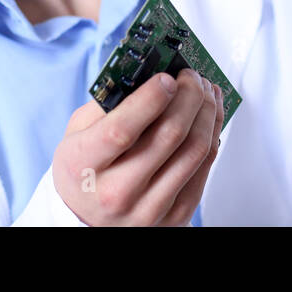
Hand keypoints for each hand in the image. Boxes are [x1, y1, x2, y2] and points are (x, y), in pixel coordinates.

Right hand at [52, 68, 223, 225]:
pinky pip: (204, 167)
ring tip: (205, 90)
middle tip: (191, 77)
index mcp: (83, 165)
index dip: (151, 99)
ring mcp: (148, 208)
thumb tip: (153, 72)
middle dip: (189, 96)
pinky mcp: (174, 216)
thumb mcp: (78, 132)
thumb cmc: (84, 168)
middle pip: (169, 136)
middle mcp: (116, 192)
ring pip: (194, 150)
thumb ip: (109, 103)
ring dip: (207, 111)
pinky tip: (209, 115)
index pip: (122, 130)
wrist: (88, 218)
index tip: (167, 77)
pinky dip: (212, 133)